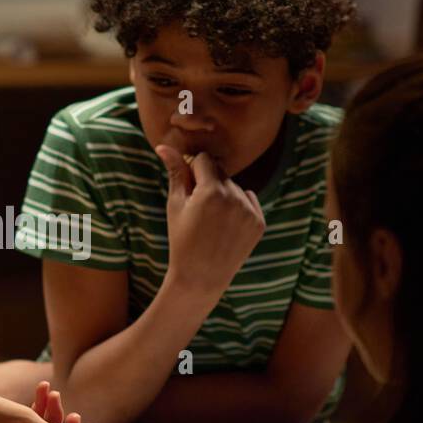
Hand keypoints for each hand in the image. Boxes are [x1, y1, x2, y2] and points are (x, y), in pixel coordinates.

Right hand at [156, 145, 264, 297]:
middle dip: (209, 183)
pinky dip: (239, 208)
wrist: (201, 277)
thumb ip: (175, 172)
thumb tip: (163, 145)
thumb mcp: (175, 205)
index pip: (204, 160)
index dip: (194, 171)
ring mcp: (250, 211)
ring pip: (235, 188)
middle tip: (199, 210)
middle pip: (221, 173)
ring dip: (224, 196)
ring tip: (212, 222)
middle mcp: (234, 198)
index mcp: (211, 191)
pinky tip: (226, 227)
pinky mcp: (259, 223)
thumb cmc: (181, 241)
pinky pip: (249, 201)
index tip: (188, 189)